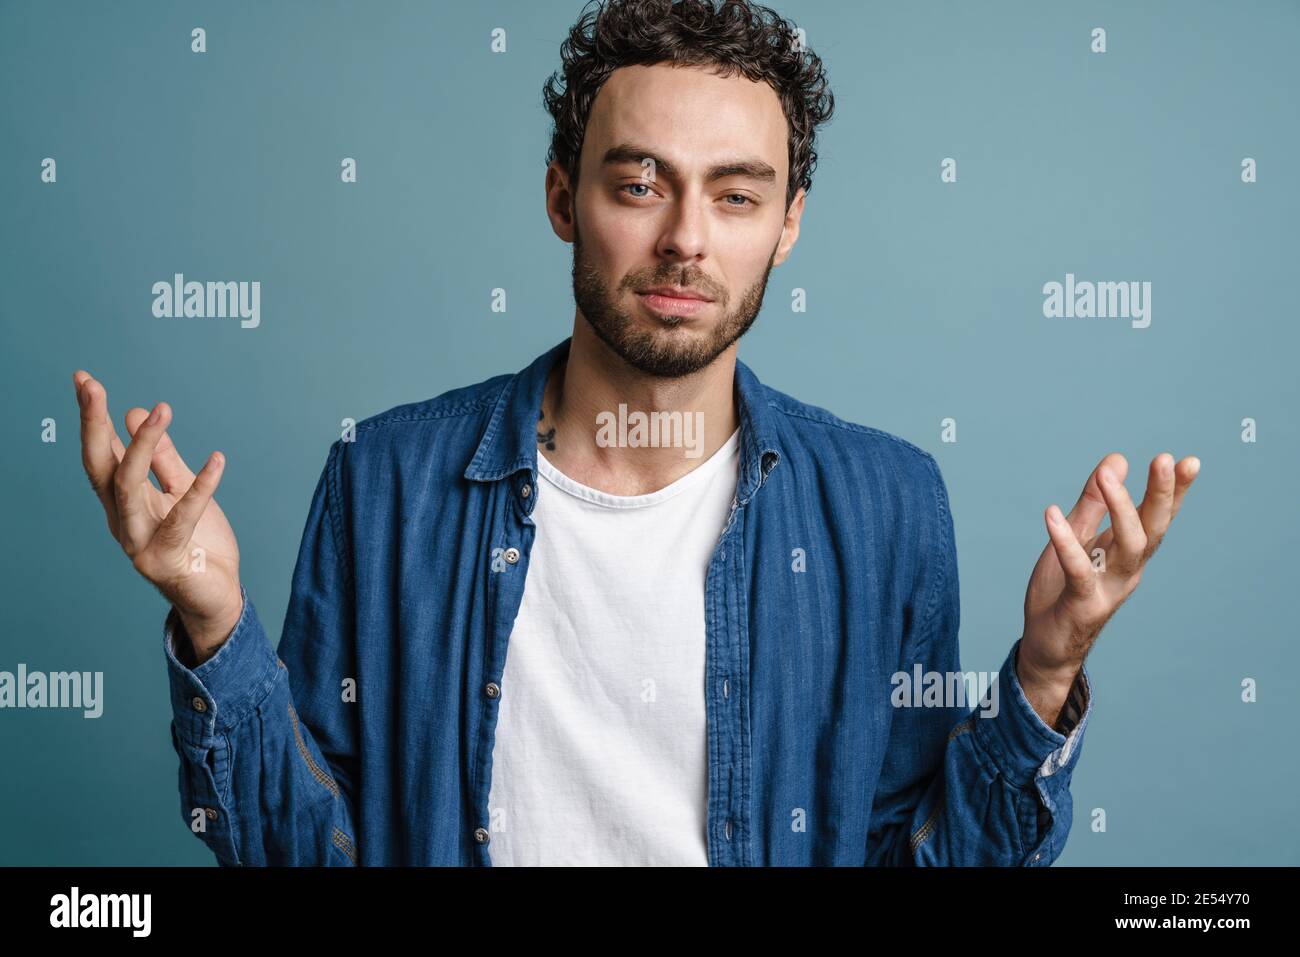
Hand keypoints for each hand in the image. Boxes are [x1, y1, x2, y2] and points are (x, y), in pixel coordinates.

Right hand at [74, 370, 242, 660]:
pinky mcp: (165, 560)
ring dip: (143, 445)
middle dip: (94, 425)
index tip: (83, 379)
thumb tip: (139, 412)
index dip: (91, 418)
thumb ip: (164, 458)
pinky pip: (182, 517)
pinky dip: (201, 487)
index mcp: (124, 502)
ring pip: (129, 487)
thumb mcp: (182, 491)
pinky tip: (218, 460)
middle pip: (101, 466)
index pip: (101, 454)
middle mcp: (122, 520)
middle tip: (93, 386)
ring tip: (162, 409)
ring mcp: (138, 542)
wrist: (215, 597)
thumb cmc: (198, 544)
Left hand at [1018, 452, 1200, 712]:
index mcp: (1128, 553)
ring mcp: (1108, 588)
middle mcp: (1127, 569)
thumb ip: (1094, 503)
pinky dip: (1065, 541)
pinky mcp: (1082, 603)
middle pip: (1153, 528)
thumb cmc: (1063, 589)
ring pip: (1128, 547)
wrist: (1046, 645)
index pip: (1157, 517)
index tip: (1189, 461)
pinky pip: (1077, 569)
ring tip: (1107, 476)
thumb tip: (1116, 459)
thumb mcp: (1078, 538)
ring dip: (1121, 509)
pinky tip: (1051, 513)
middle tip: (1167, 459)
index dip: (1175, 491)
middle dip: (1162, 494)